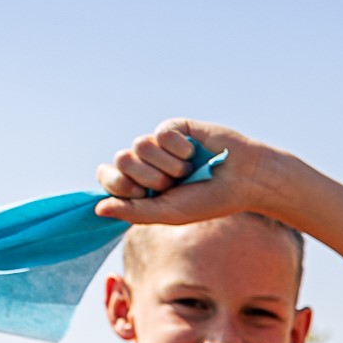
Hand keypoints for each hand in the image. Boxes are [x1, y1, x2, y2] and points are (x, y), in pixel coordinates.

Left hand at [93, 118, 284, 226]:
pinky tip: (195, 152)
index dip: (121, 184)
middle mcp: (147, 164)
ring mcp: (159, 145)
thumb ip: (134, 212)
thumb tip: (97, 208)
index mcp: (143, 187)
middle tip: (174, 184)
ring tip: (190, 169)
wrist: (244, 180)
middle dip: (150, 177)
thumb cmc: (210, 201)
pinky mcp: (173, 128)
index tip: (145, 194)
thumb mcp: (170, 214)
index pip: (109, 177)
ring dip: (169, 165)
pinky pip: (161, 134)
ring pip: (140, 146)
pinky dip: (180, 148)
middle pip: (122, 160)